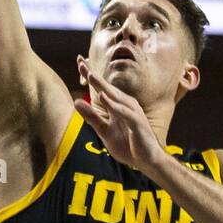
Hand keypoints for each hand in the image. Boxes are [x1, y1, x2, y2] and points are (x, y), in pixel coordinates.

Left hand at [76, 58, 162, 174]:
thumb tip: (76, 101)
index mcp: (117, 107)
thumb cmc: (128, 145)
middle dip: (94, 76)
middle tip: (80, 62)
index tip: (78, 62)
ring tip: (90, 75)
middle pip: (107, 88)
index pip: (101, 89)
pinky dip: (114, 105)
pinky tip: (104, 98)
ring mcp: (133, 113)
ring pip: (116, 97)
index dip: (90, 76)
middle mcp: (125, 106)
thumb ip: (92, 117)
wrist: (147, 161)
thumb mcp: (104, 131)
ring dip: (103, 86)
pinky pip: (124, 112)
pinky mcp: (137, 123)